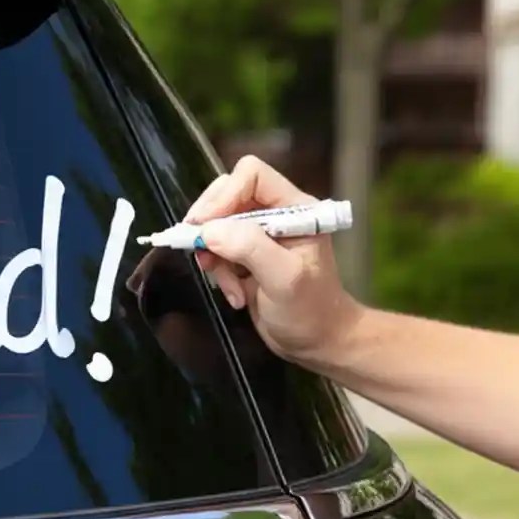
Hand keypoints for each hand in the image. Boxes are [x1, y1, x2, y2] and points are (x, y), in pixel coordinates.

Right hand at [185, 156, 363, 366]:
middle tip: (202, 252)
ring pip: (216, 224)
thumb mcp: (285, 279)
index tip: (204, 225)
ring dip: (214, 255)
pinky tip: (235, 294)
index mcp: (295, 208)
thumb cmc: (311, 311)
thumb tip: (209, 230)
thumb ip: (250, 248)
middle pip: (227, 194)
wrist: (317, 343)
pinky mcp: (245, 256)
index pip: (252, 175)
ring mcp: (258, 235)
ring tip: (229, 285)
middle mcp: (275, 214)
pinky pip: (216, 249)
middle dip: (210, 225)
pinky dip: (218, 272)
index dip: (224, 195)